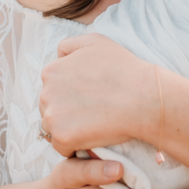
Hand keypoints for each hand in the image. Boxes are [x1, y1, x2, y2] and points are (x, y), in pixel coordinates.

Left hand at [41, 34, 154, 154]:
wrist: (142, 97)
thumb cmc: (123, 69)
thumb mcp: (95, 41)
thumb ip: (69, 46)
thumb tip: (58, 56)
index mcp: (51, 71)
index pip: (52, 88)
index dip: (70, 94)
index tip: (89, 97)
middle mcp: (45, 93)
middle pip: (50, 108)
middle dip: (66, 111)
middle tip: (93, 111)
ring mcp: (52, 116)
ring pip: (53, 128)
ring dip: (69, 129)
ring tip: (93, 124)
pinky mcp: (62, 137)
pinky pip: (62, 147)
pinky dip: (75, 146)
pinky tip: (92, 137)